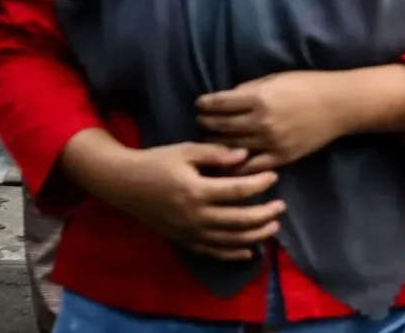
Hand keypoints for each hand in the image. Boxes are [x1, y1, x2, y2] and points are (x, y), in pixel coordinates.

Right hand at [77, 140, 283, 260]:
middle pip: (239, 220)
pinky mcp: (183, 240)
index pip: (238, 191)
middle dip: (264, 215)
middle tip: (281, 206)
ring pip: (229, 240)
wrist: (123, 184)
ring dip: (254, 236)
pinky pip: (211, 251)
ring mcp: (189, 231)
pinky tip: (248, 252)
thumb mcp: (185, 150)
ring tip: (273, 227)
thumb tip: (244, 155)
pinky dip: (231, 254)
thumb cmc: (156, 162)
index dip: (260, 183)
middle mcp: (195, 215)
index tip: (275, 176)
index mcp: (196, 190)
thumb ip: (215, 153)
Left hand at [196, 71, 348, 172]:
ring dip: (216, 142)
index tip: (200, 104)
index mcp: (259, 98)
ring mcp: (270, 142)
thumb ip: (250, 88)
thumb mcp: (277, 78)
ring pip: (231, 146)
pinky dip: (236, 165)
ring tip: (211, 139)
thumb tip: (227, 97)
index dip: (205, 104)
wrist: (339, 105)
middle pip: (221, 125)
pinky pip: (250, 166)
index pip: (219, 103)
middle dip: (207, 122)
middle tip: (201, 121)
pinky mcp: (280, 157)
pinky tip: (228, 161)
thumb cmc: (309, 85)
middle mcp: (260, 121)